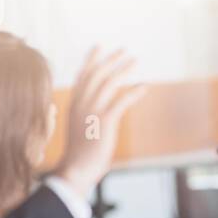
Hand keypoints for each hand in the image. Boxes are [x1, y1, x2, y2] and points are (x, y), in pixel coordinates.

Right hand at [53, 47, 146, 199]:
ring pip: (108, 83)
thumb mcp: (79, 130)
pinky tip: (144, 86)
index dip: (91, 60)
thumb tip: (95, 112)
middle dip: (110, 60)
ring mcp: (91, 113)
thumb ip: (85, 117)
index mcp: (73, 105)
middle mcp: (80, 105)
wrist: (75, 171)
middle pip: (96, 75)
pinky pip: (121, 101)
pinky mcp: (104, 122)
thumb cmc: (79, 154)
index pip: (82, 76)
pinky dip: (133, 92)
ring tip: (135, 61)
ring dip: (123, 70)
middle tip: (124, 50)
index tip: (98, 46)